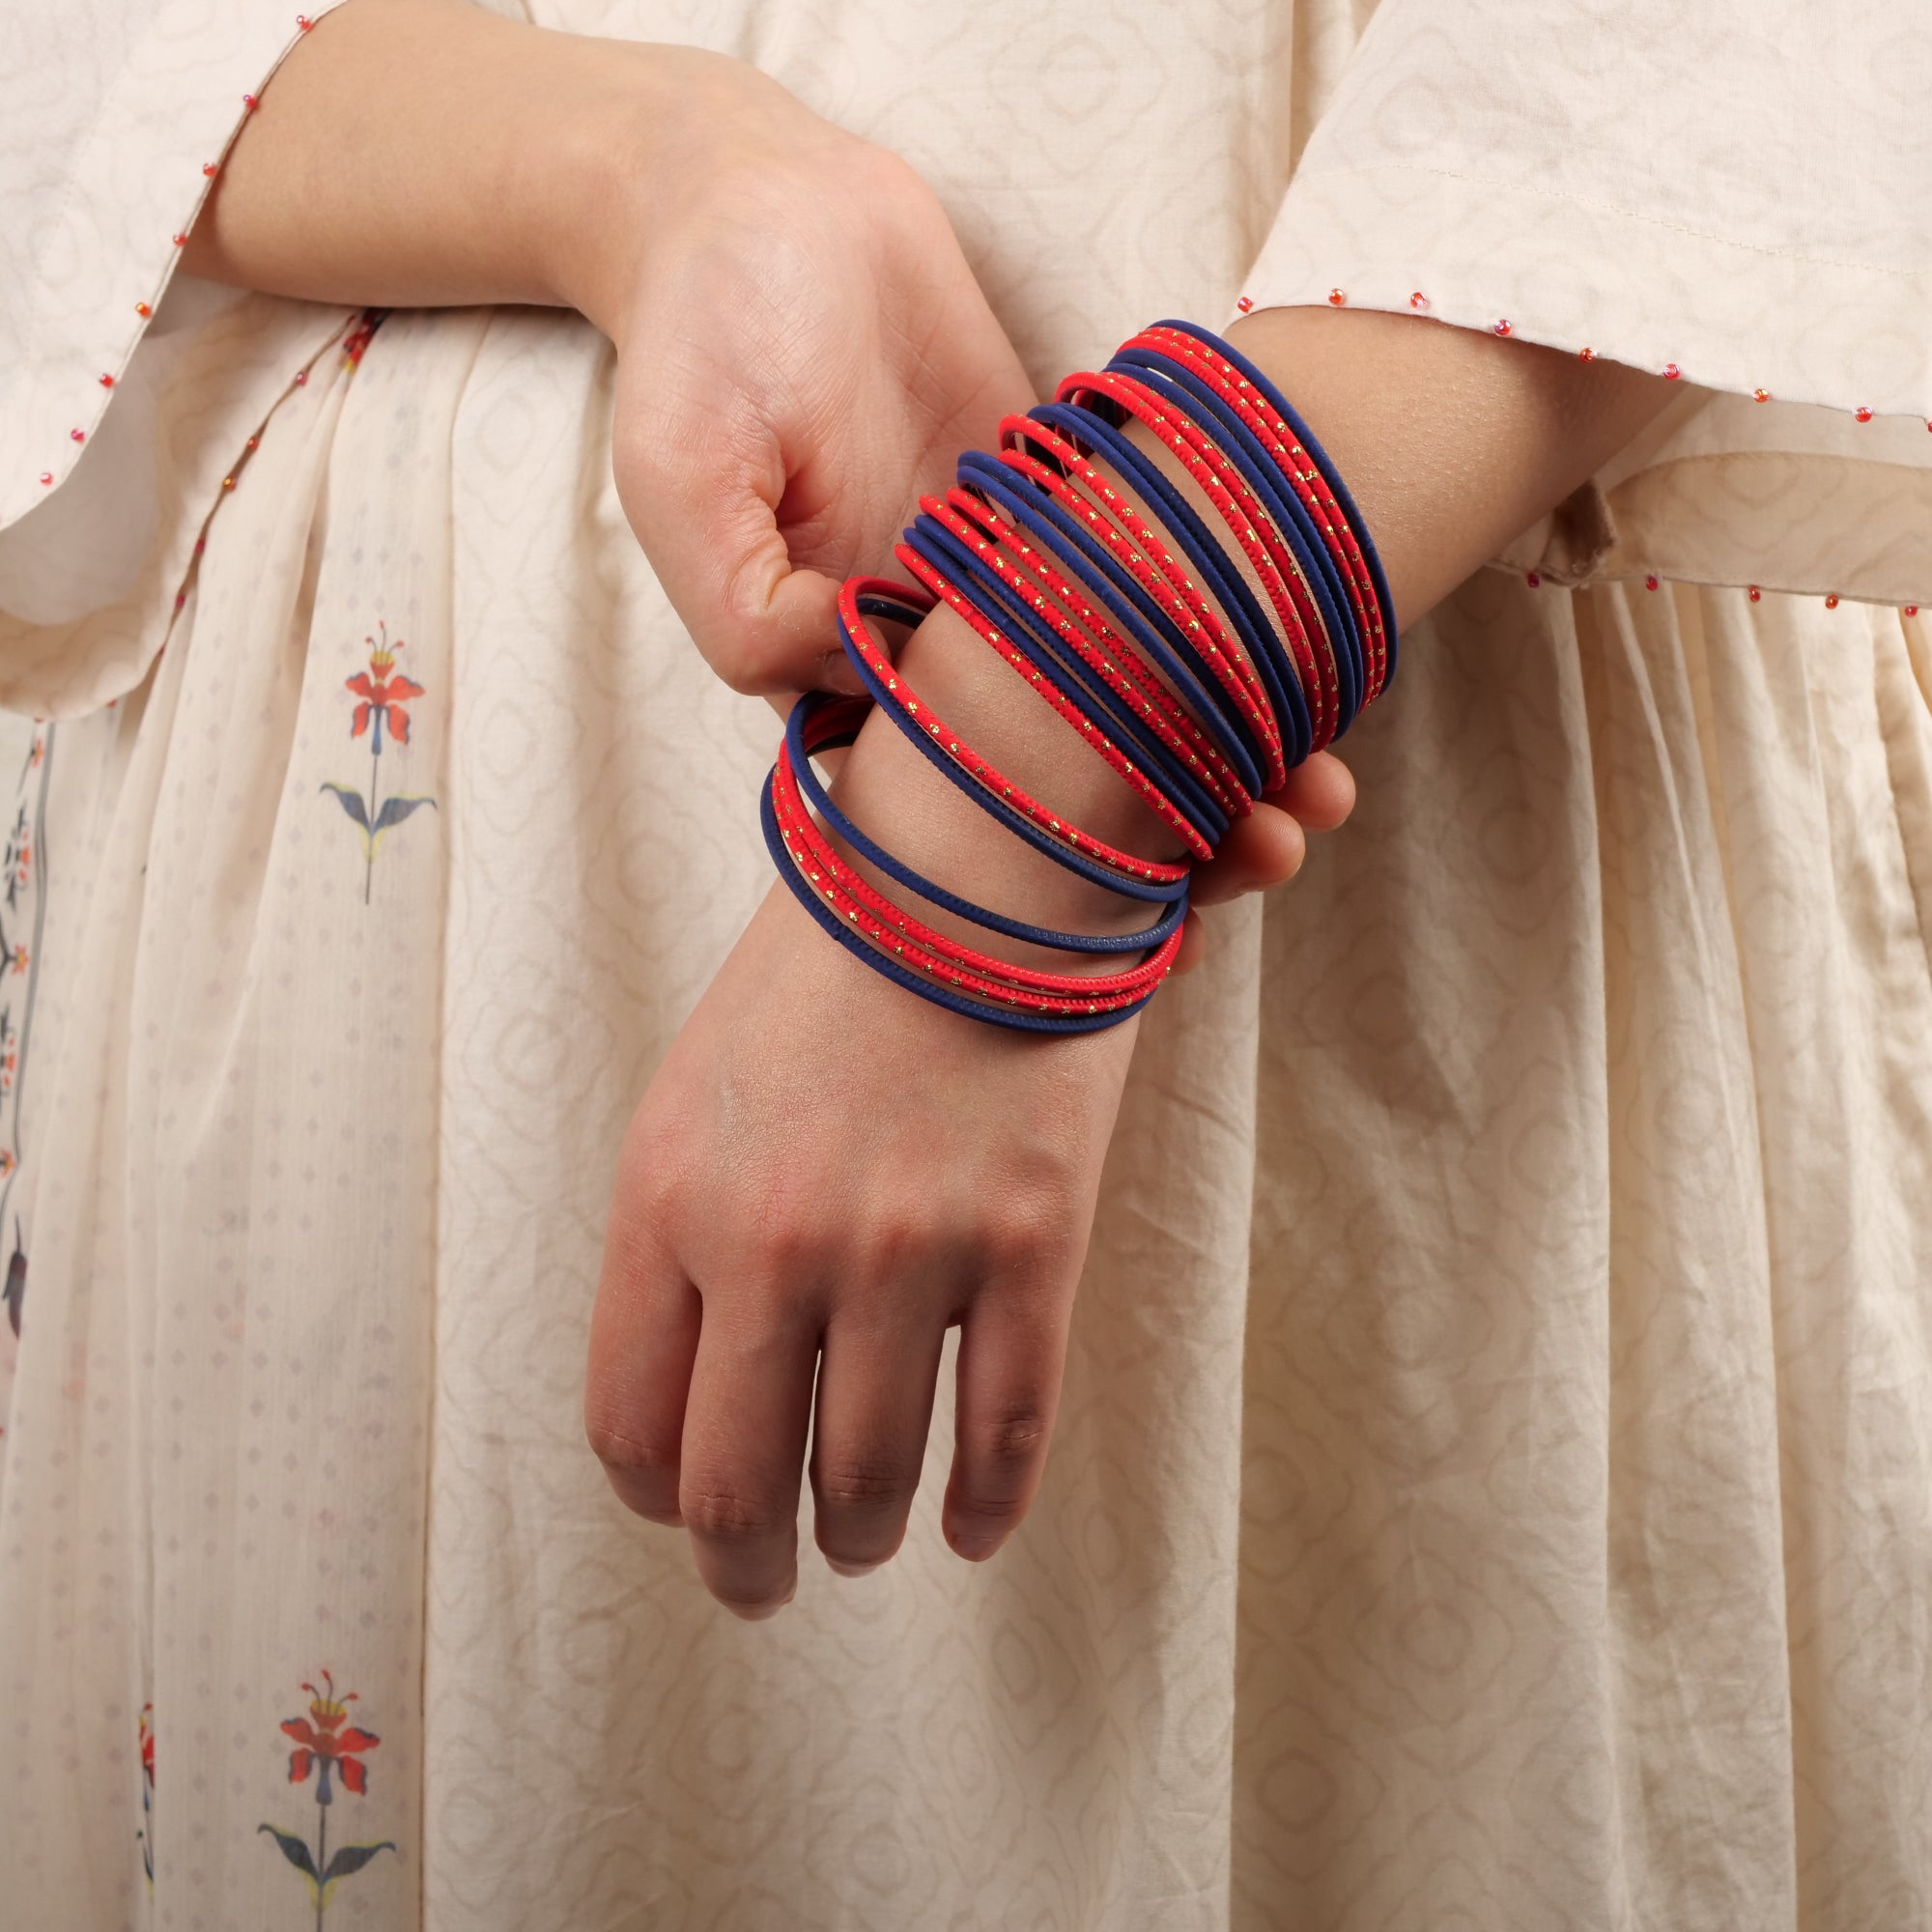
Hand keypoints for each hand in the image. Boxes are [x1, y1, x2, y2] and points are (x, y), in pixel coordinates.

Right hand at [185, 4, 1033, 702]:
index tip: (930, 659)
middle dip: (1016, 694)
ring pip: (1046, 639)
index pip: (879, 742)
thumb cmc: (702, 339)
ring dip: (1073, 621)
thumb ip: (742, 607)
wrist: (769, 201)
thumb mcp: (679, 482)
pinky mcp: (1025, 482)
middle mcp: (891, 609)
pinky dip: (1116, 537)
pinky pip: (1089, 540)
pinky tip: (1107, 506)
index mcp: (801, 639)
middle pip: (976, 709)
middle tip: (1024, 627)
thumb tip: (858, 654)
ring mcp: (967, 551)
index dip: (917, 728)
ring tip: (1069, 567)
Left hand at [585, 883, 1133, 1615]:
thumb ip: (675, 1239)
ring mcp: (908, 1249)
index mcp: (666, 1197)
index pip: (627, 1423)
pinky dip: (986, 1508)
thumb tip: (692, 1396)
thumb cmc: (826, 976)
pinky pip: (1006, 1433)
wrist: (976, 868)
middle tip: (762, 1585)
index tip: (683, 1509)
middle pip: (734, 1486)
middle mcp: (773, 1240)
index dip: (654, 1497)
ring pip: (867, 1478)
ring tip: (860, 1540)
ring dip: (856, 1537)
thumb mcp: (696, 1090)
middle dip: (743, 1567)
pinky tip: (972, 1529)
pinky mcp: (1030, 1246)